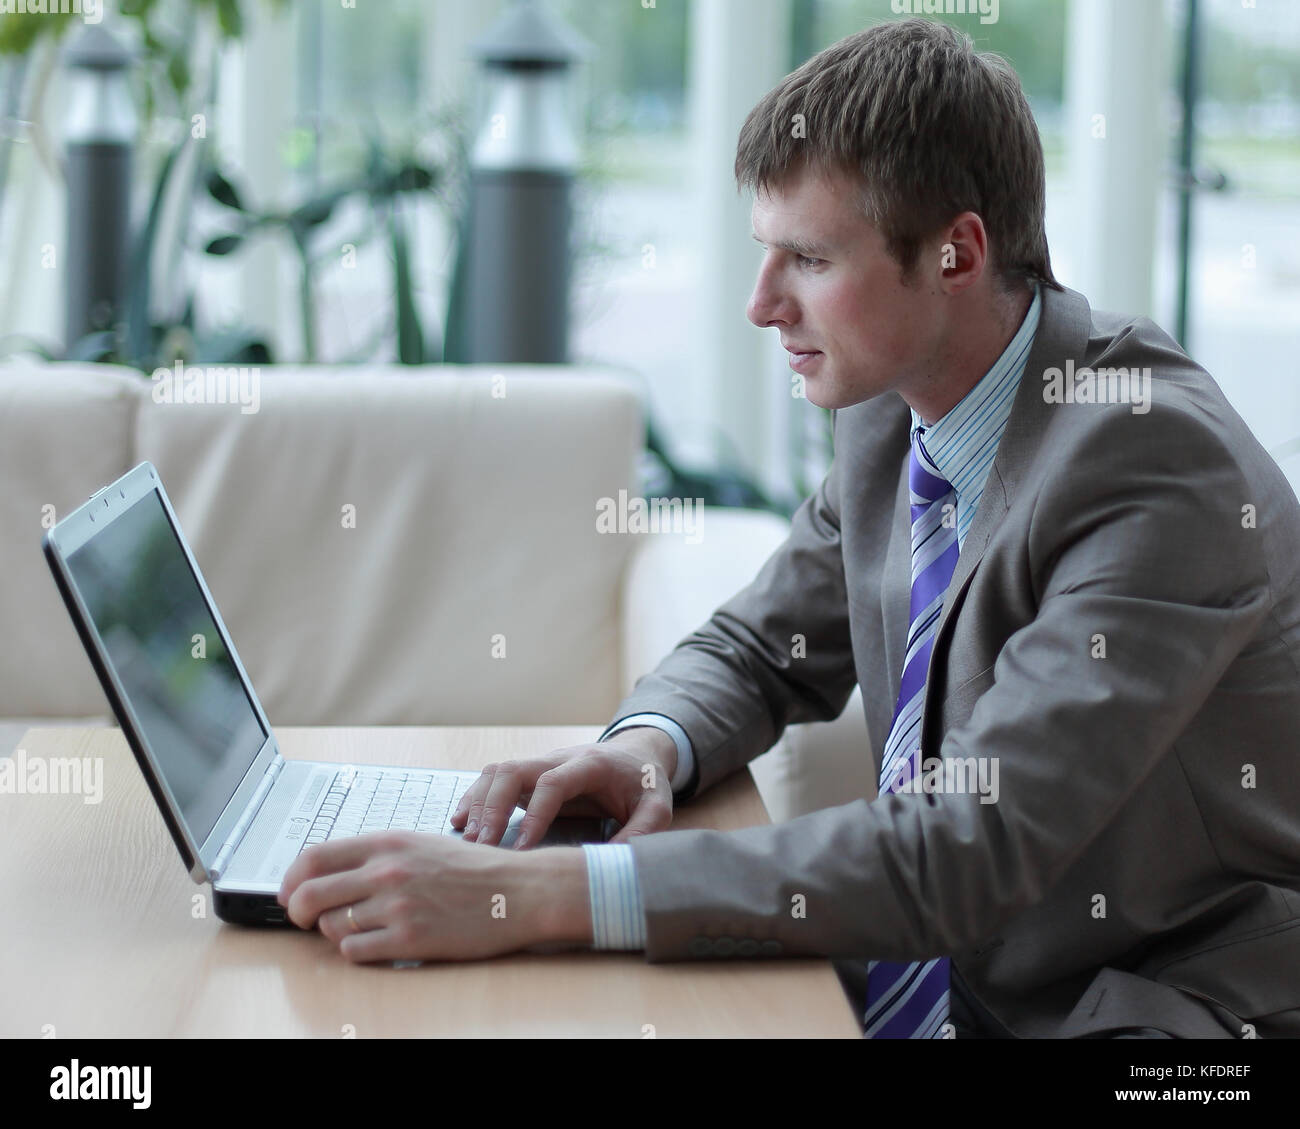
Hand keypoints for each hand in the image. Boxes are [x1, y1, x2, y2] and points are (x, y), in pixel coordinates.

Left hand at [278, 831, 590, 961]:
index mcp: (388, 841)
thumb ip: (376, 855)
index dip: (291, 879)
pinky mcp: (409, 939)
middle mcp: (387, 870)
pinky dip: (358, 951)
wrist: (517, 891)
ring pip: (330, 926)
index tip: (290, 892)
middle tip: (305, 919)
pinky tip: (377, 942)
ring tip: (360, 927)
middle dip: (298, 912)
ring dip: (335, 931)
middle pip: (308, 894)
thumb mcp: (421, 844)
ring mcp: (396, 905)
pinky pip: (355, 952)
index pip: (313, 856)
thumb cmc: (474, 869)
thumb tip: (325, 874)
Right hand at [449, 728, 676, 848]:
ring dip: (478, 803)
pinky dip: (474, 799)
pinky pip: (494, 779)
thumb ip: (641, 832)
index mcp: (590, 765)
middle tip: (482, 846)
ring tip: (468, 839)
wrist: (636, 756)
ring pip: (498, 772)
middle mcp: (559, 760)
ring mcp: (540, 766)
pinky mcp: (530, 777)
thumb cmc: (644, 784)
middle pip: (513, 771)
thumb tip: (611, 864)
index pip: (553, 783)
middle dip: (493, 807)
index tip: (524, 847)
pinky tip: (460, 824)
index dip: (535, 813)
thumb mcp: (657, 807)